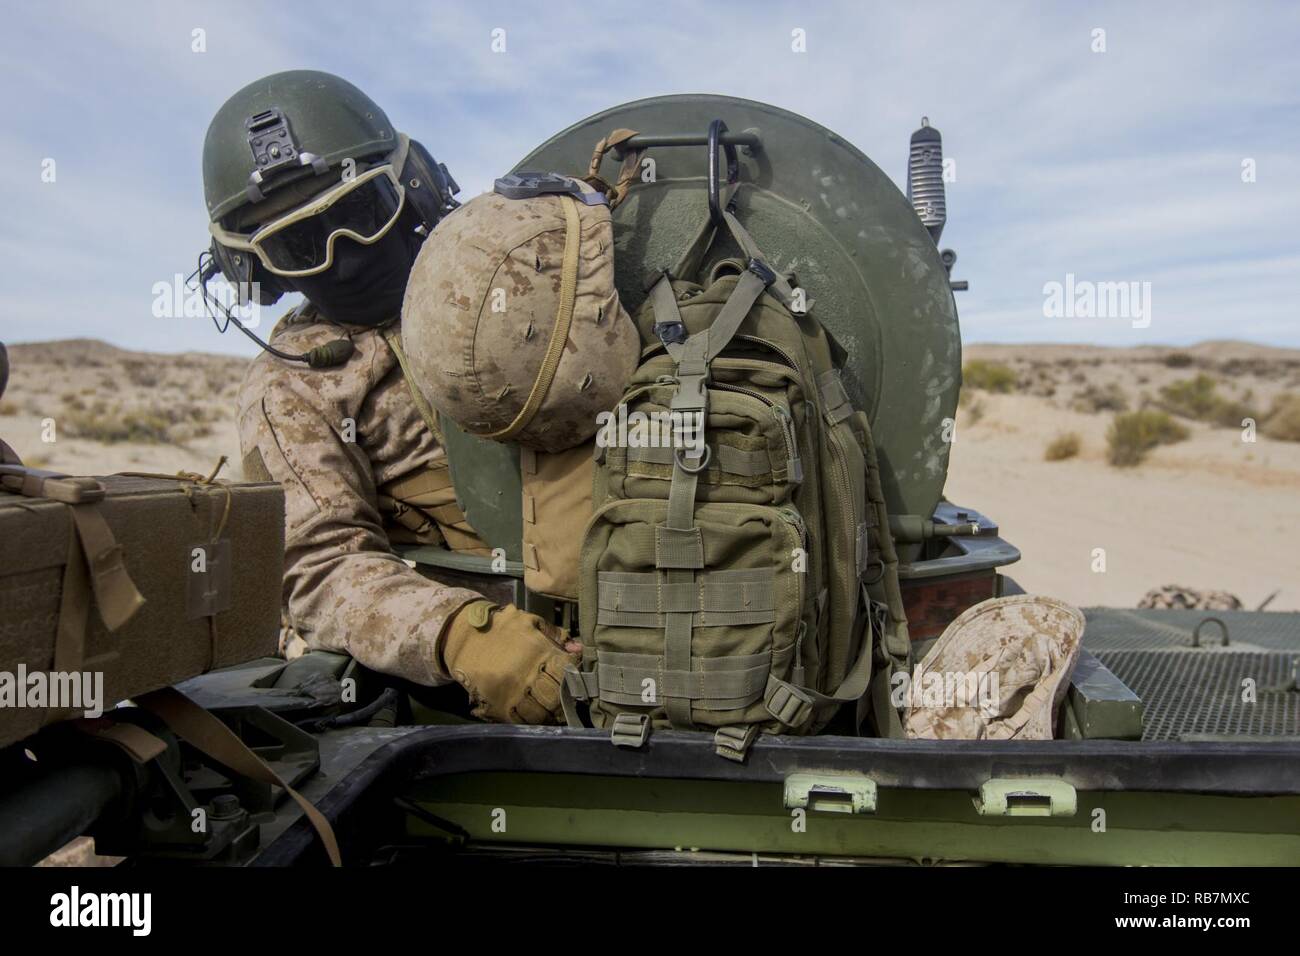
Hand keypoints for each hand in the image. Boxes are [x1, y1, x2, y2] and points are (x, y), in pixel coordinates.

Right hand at [440, 601, 579, 723]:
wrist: (465, 638)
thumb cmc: (502, 628)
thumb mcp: (531, 622)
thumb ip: (557, 635)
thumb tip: (578, 649)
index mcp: (538, 652)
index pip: (567, 671)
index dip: (576, 677)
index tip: (578, 681)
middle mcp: (527, 675)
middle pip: (556, 697)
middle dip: (565, 699)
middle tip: (569, 701)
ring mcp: (512, 693)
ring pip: (540, 713)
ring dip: (551, 714)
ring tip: (555, 711)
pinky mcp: (498, 705)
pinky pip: (520, 720)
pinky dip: (532, 721)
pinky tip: (537, 716)